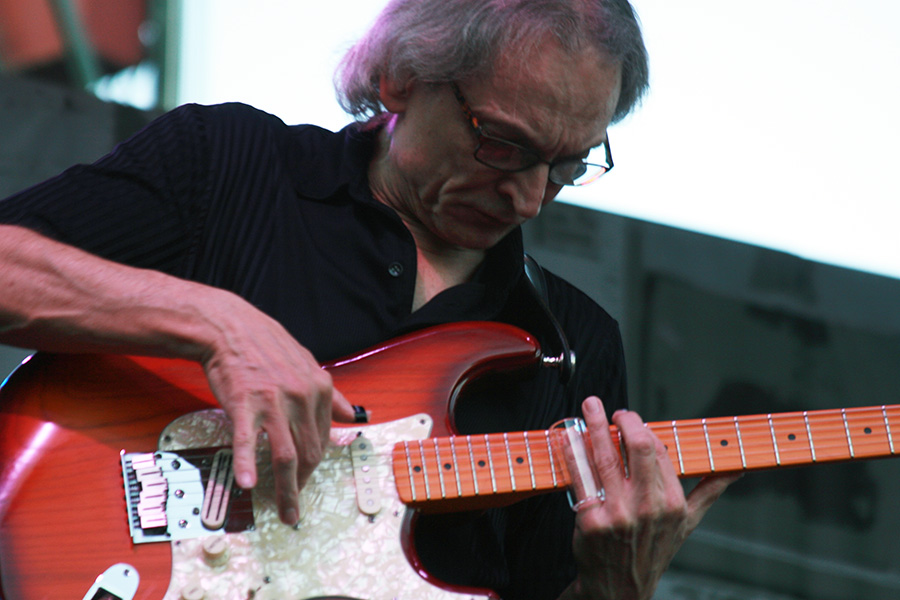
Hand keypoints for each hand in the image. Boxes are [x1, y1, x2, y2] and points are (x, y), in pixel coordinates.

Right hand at [199, 299, 357, 525]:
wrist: (230, 327)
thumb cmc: (266, 347)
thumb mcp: (307, 364)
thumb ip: (330, 393)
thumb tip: (353, 414)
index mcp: (319, 388)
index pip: (323, 438)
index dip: (315, 465)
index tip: (307, 481)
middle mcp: (302, 397)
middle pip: (309, 452)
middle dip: (304, 485)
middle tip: (295, 508)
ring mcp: (274, 402)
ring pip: (286, 455)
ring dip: (286, 490)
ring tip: (286, 511)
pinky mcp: (245, 404)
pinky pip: (249, 440)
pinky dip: (249, 463)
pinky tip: (247, 483)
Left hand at [563, 396, 738, 599]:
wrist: (619, 590)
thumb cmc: (651, 552)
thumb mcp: (686, 525)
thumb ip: (709, 491)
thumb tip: (736, 470)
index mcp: (672, 504)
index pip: (658, 452)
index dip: (641, 430)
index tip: (628, 419)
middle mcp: (648, 508)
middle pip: (637, 448)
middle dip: (624, 420)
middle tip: (612, 410)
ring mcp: (618, 514)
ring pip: (606, 457)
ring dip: (594, 425)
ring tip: (590, 405)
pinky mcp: (590, 520)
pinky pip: (581, 476)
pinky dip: (574, 452)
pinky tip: (570, 436)